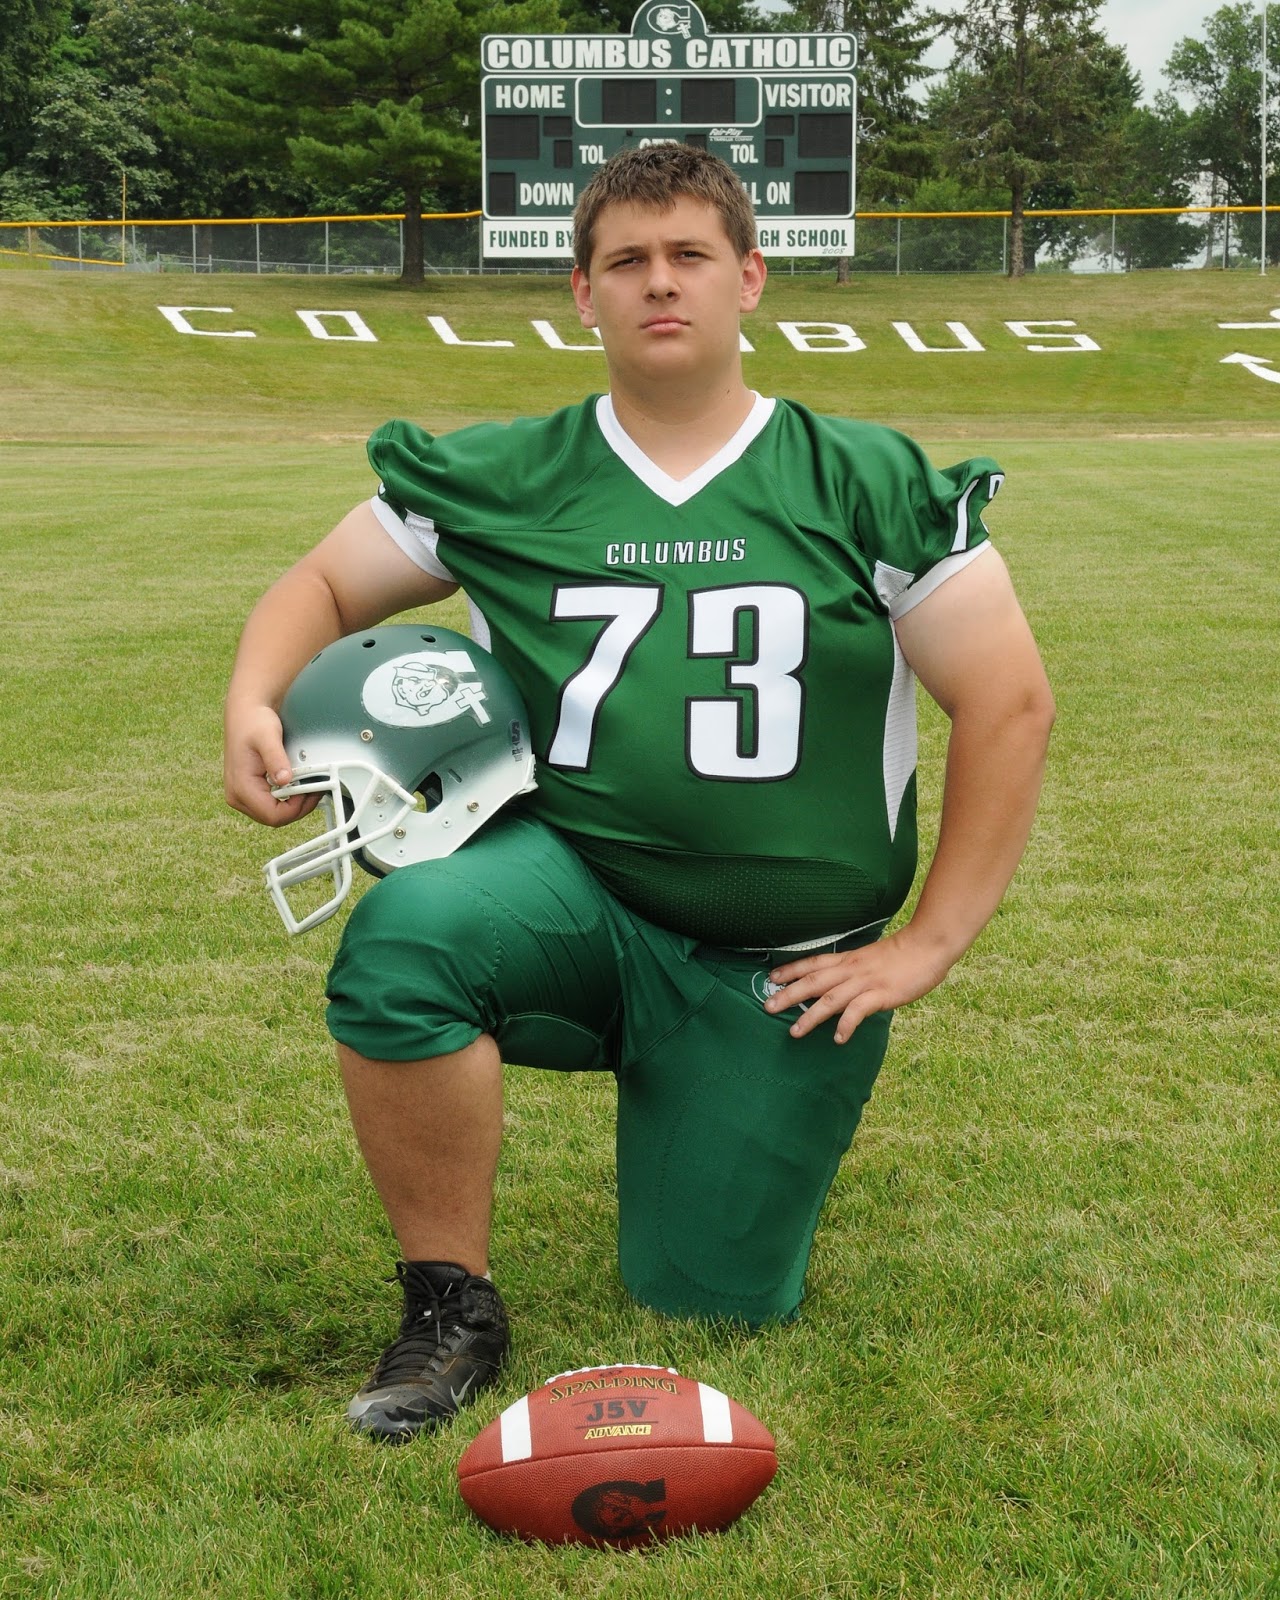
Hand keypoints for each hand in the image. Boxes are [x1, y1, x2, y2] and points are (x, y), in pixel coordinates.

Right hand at [223, 701, 319, 826]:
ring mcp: (241, 795)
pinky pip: (270, 806)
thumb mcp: (267, 736)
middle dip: (297, 808)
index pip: (272, 815)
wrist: (246, 713)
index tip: (311, 793)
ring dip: (293, 805)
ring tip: (308, 788)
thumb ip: (276, 758)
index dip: (296, 809)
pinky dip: (287, 800)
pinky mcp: (248, 792)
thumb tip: (284, 779)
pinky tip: (298, 787)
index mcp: (240, 787)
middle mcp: (237, 796)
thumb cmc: (254, 722)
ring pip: (273, 815)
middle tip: (315, 790)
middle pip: (273, 819)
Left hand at [762, 926, 954, 1043]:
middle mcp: (851, 970)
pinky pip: (859, 1011)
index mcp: (848, 960)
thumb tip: (841, 983)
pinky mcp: (881, 994)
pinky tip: (838, 1039)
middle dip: (788, 994)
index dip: (791, 970)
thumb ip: (855, 970)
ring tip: (794, 1032)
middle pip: (813, 982)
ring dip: (810, 1016)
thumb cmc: (902, 954)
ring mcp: (865, 982)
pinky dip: (846, 1024)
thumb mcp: (871, 958)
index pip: (813, 963)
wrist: (927, 945)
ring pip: (830, 999)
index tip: (771, 978)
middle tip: (768, 1007)